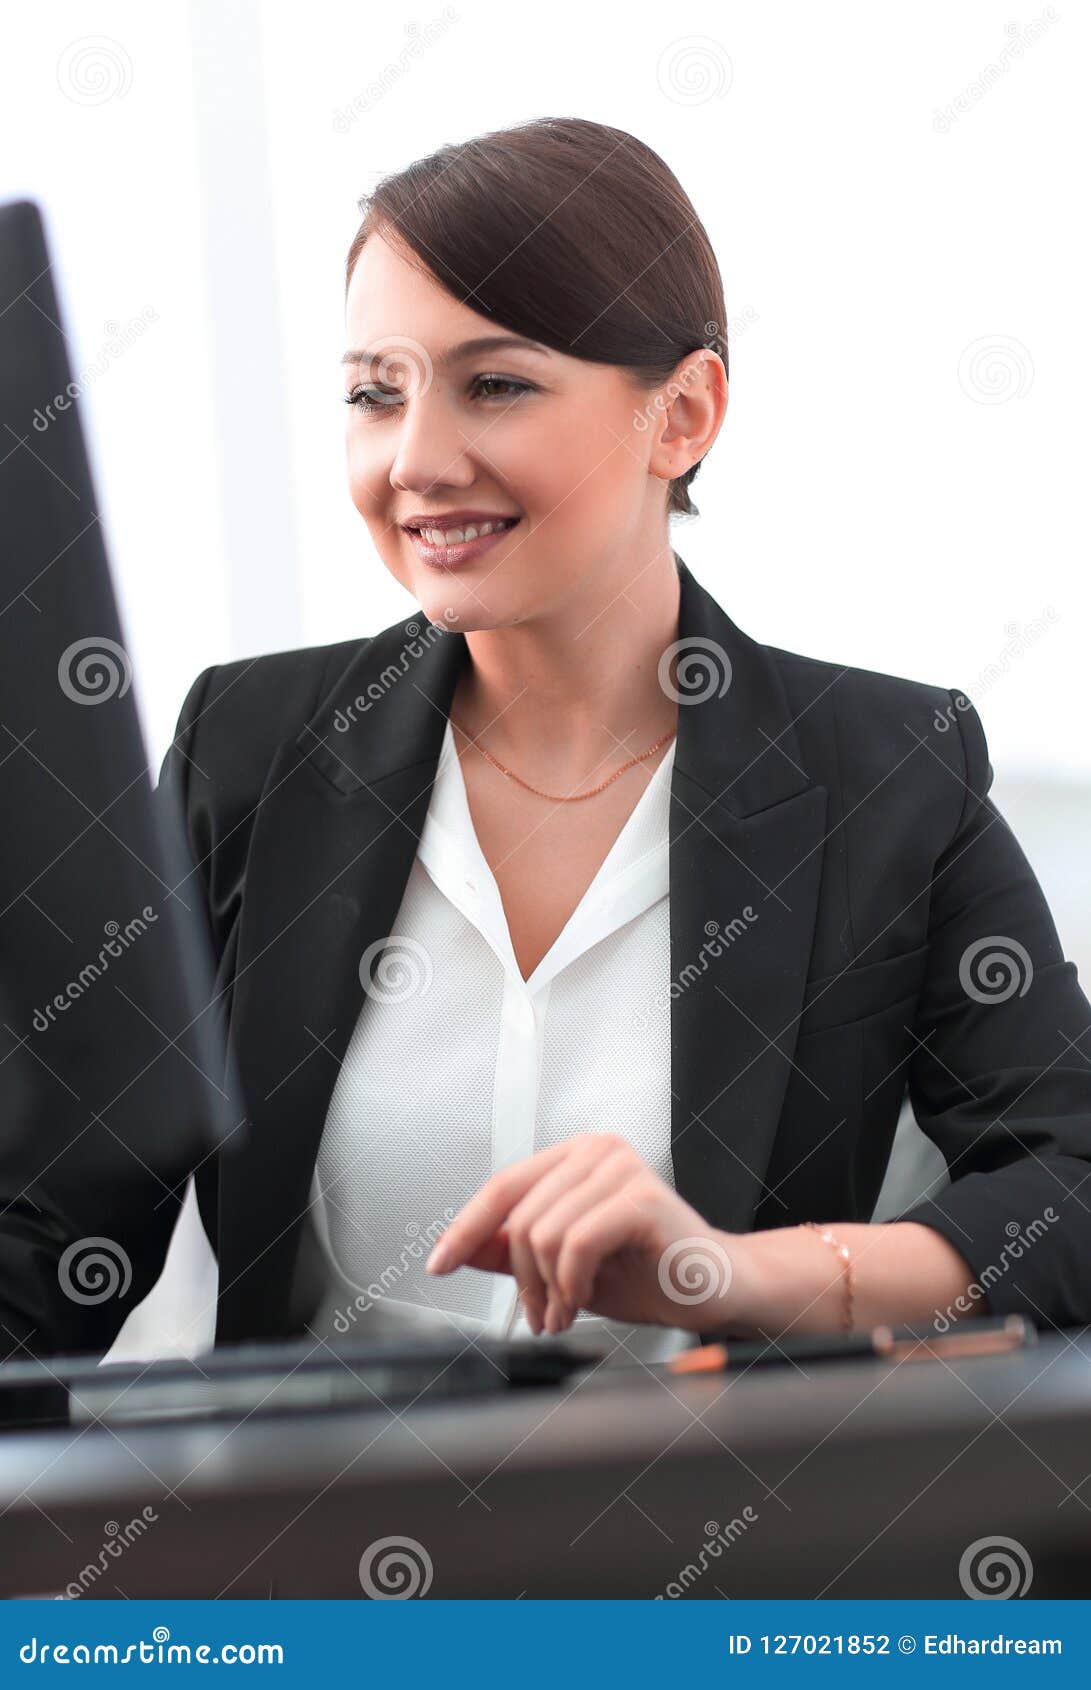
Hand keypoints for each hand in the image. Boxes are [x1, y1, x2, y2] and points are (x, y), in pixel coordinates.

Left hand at [425, 1132, 740, 1333]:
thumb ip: (514, 1250)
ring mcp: (621, 1168)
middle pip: (518, 1218)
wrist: (713, 1290)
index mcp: (576, 1157)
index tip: (438, 1263)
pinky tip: (585, 1300)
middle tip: (542, 1316)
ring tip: (568, 1312)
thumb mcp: (563, 1265)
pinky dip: (572, 1283)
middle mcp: (596, 1150)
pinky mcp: (641, 1197)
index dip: (465, 1229)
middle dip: (522, 1281)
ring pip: (542, 1234)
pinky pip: (576, 1244)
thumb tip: (462, 1248)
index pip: (502, 1187)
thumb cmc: (647, 1273)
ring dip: (549, 1290)